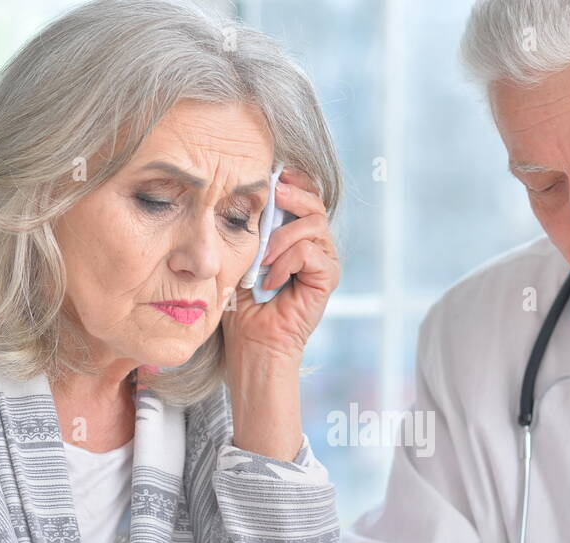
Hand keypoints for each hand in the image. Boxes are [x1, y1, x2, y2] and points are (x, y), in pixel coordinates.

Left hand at [224, 167, 339, 365]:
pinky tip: (270, 282)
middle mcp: (317, 244)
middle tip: (270, 195)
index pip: (305, 194)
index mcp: (298, 234)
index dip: (293, 180)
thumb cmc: (242, 301)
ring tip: (261, 260)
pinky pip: (309, 252)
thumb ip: (250, 224)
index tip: (271, 174)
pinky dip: (286, 262)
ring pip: (314, 223)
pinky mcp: (328, 277)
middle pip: (315, 202)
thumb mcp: (242, 253)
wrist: (253, 341)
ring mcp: (325, 260)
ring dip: (282, 236)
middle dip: (291, 194)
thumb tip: (248, 189)